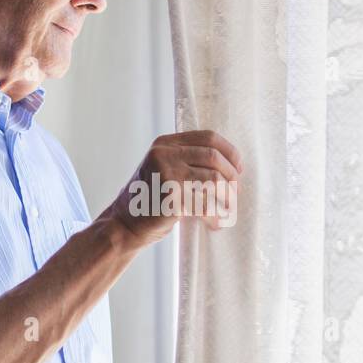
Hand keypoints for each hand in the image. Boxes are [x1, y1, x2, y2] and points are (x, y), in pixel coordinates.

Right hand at [105, 130, 242, 247]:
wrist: (125, 225)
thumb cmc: (151, 201)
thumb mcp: (165, 170)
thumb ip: (188, 162)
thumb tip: (231, 167)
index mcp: (165, 144)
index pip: (208, 137)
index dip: (229, 152)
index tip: (238, 169)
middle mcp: (164, 154)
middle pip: (213, 157)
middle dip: (231, 176)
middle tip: (234, 193)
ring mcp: (166, 173)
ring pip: (214, 179)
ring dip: (226, 196)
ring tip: (227, 209)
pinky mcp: (171, 196)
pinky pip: (205, 202)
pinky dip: (214, 215)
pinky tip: (214, 224)